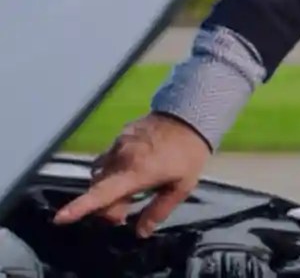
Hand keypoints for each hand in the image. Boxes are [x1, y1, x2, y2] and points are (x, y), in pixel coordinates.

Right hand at [53, 112, 210, 236]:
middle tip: (125, 213)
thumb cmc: (189, 154)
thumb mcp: (181, 187)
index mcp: (136, 172)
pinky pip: (106, 158)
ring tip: (127, 191)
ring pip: (99, 173)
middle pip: (98, 188)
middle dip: (107, 206)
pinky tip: (129, 171)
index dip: (80, 207)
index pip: (103, 193)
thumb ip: (158, 211)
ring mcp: (118, 144)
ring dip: (106, 187)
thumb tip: (141, 232)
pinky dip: (111, 170)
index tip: (61, 217)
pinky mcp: (119, 135)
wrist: (191, 116)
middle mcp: (121, 157)